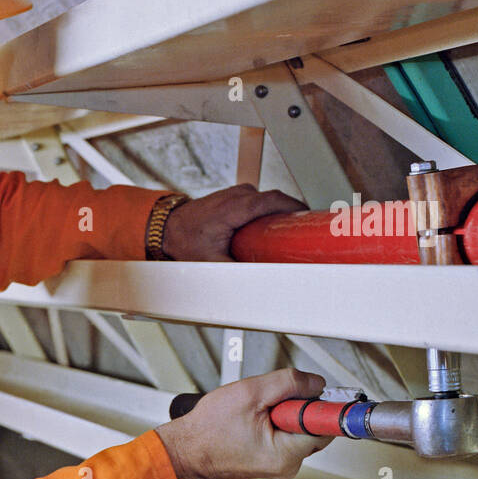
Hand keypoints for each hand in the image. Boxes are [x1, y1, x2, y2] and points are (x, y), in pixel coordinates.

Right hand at [157, 368, 332, 478]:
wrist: (187, 450)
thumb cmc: (208, 430)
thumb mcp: (250, 393)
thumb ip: (289, 383)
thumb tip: (316, 383)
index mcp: (287, 453)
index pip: (325, 424)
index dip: (316, 403)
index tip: (318, 394)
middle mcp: (288, 464)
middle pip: (313, 425)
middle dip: (295, 406)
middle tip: (267, 403)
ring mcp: (281, 463)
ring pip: (298, 428)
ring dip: (282, 413)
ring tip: (254, 413)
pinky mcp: (273, 459)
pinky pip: (285, 434)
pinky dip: (273, 422)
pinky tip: (252, 421)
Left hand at [161, 184, 305, 260]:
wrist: (167, 227)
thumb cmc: (185, 242)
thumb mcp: (212, 262)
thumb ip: (234, 272)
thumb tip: (254, 285)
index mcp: (236, 207)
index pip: (275, 200)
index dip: (296, 208)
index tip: (310, 220)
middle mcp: (238, 195)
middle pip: (276, 200)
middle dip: (294, 214)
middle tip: (305, 234)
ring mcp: (237, 193)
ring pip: (269, 200)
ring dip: (281, 214)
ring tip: (292, 234)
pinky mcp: (236, 196)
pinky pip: (261, 201)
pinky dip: (270, 212)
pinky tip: (274, 228)